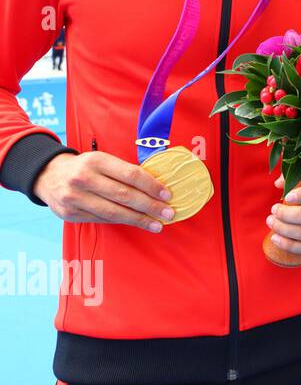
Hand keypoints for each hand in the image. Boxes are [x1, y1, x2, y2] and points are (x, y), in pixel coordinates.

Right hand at [34, 151, 174, 231]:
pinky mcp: (70, 214)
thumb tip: (156, 188)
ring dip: (139, 220)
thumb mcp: (102, 160)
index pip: (131, 175)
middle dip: (150, 206)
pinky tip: (136, 223)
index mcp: (96, 161)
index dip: (152, 186)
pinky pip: (102, 220)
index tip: (168, 195)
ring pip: (114, 212)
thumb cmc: (85, 167)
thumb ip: (124, 172)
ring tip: (157, 224)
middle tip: (169, 213)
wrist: (48, 176)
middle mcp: (84, 179)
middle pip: (125, 196)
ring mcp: (75, 198)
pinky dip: (122, 222)